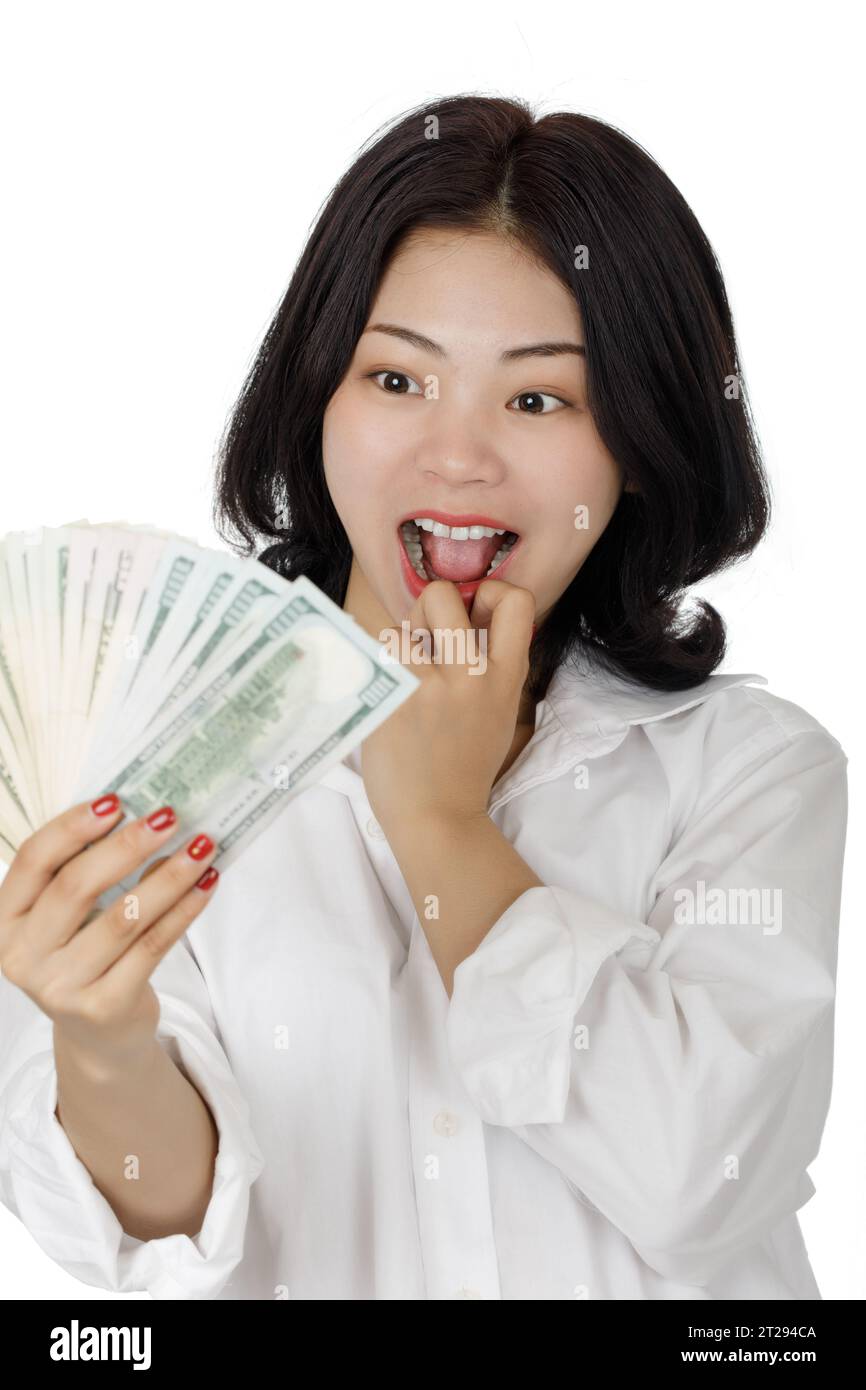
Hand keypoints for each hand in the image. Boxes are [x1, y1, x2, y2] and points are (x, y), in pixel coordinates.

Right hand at [0, 798, 218, 1072]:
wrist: (100, 1036)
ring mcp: (61, 987)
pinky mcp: (104, 1007)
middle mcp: (23, 956)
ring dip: (169, 876)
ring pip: (123, 917)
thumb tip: (146, 817)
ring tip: (202, 848)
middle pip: (76, 886)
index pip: (33, 861)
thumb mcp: (70, 918)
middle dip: (127, 845)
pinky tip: (206, 885)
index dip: (73, 826)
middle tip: (169, 817)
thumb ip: (89, 871)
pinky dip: (184, 911)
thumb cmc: (85, 956)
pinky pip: (152, 947)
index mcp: (5, 922)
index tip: (117, 800)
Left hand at [361, 578, 534, 834]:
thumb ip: (491, 665)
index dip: (490, 592)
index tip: (472, 615)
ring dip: (397, 642)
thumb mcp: (498, 712)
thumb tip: (463, 616)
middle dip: (426, 609)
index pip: (517, 600)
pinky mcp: (396, 701)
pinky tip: (381, 693)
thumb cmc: (463, 767)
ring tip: (402, 674)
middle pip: (443, 594)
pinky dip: (374, 668)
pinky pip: (375, 657)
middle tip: (424, 643)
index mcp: (508, 676)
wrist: (438, 819)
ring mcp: (434, 686)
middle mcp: (475, 675)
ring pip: (400, 623)